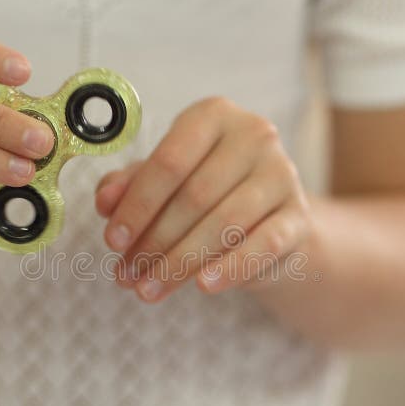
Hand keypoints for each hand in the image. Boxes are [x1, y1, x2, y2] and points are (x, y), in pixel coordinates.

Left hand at [94, 96, 310, 301]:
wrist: (268, 218)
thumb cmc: (206, 192)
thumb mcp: (165, 182)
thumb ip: (130, 185)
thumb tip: (105, 201)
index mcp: (214, 116)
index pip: (169, 161)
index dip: (136, 205)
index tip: (112, 241)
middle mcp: (254, 136)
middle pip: (194, 197)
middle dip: (153, 242)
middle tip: (125, 276)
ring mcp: (282, 174)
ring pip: (223, 224)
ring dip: (180, 263)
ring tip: (148, 290)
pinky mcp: (299, 215)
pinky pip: (262, 245)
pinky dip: (230, 268)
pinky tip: (202, 287)